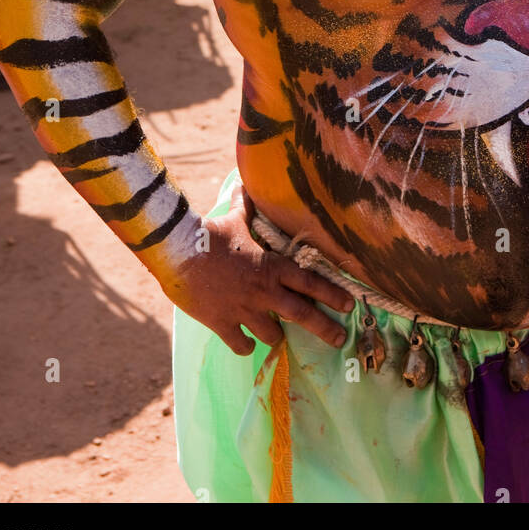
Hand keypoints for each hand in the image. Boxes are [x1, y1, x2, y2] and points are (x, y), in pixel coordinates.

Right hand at [162, 182, 354, 355]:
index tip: (349, 305)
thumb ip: (247, 207)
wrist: (179, 253)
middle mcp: (264, 291)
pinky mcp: (223, 323)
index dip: (332, 294)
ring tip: (278, 336)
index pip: (311, 282)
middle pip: (303, 314)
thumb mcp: (234, 219)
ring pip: (273, 334)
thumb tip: (246, 184)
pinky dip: (246, 345)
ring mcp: (245, 310)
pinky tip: (247, 343)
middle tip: (340, 340)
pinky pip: (242, 344)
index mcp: (272, 266)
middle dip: (325, 329)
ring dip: (277, 335)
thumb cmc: (210, 234)